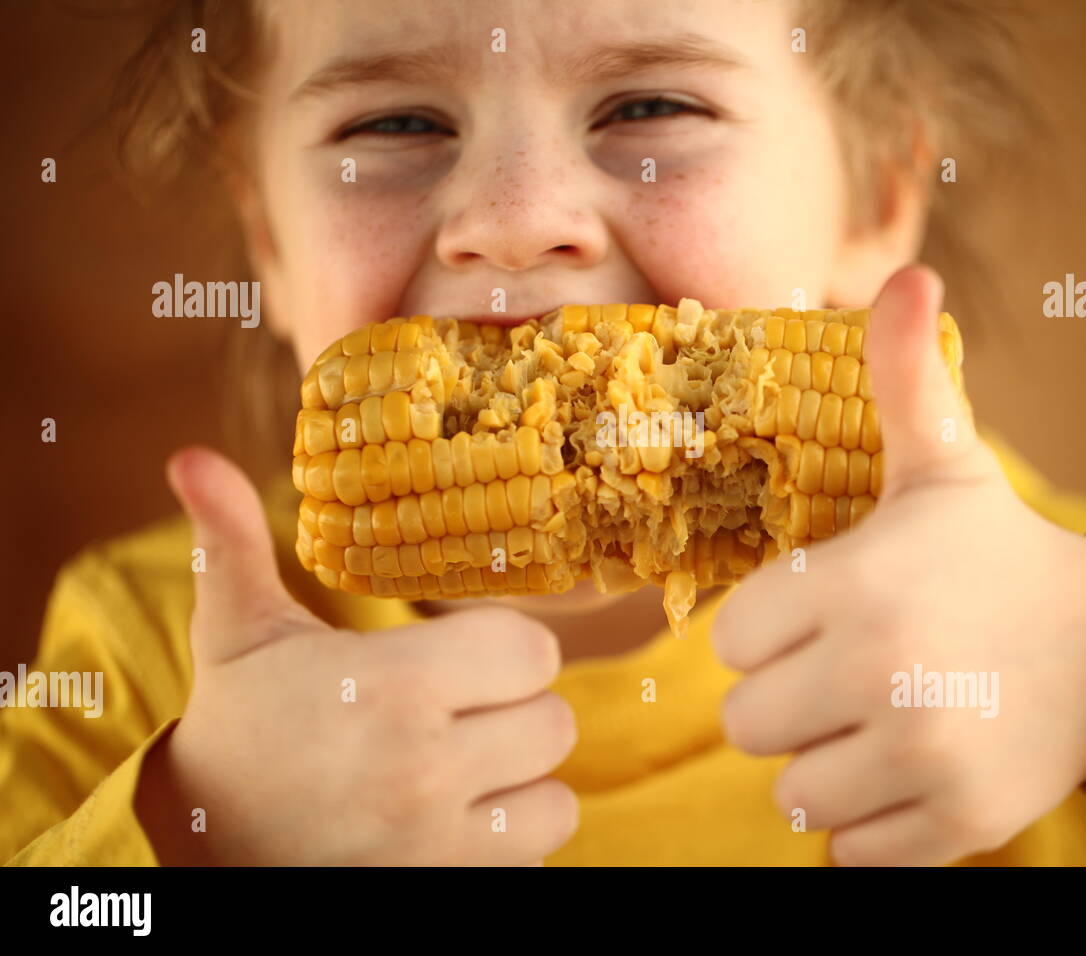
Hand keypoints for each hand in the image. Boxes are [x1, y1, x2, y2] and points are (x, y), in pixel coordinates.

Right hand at [136, 447, 577, 864]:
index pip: (532, 650)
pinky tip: (458, 816)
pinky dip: (511, 836)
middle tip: (462, 709)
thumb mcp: (237, 633)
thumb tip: (191, 457)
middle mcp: (425, 769)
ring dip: (522, 778)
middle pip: (554, 721)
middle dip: (515, 709)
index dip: (505, 647)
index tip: (464, 654)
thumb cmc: (237, 726)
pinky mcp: (446, 886)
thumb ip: (232, 543)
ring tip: (464, 764)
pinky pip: (534, 853)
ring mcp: (439, 843)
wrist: (199, 848)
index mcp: (392, 687)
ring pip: (557, 796)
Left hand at [712, 265, 1085, 864]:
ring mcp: (923, 759)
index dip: (767, 630)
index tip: (815, 616)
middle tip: (843, 671)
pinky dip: (867, 820)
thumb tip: (908, 272)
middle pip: (747, 722)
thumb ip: (901, 378)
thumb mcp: (941, 465)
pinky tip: (905, 766)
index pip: (728, 644)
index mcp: (860, 585)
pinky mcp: (952, 825)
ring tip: (873, 719)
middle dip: (784, 699)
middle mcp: (886, 675)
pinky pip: (848, 849)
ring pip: (792, 791)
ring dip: (820, 761)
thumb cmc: (993, 554)